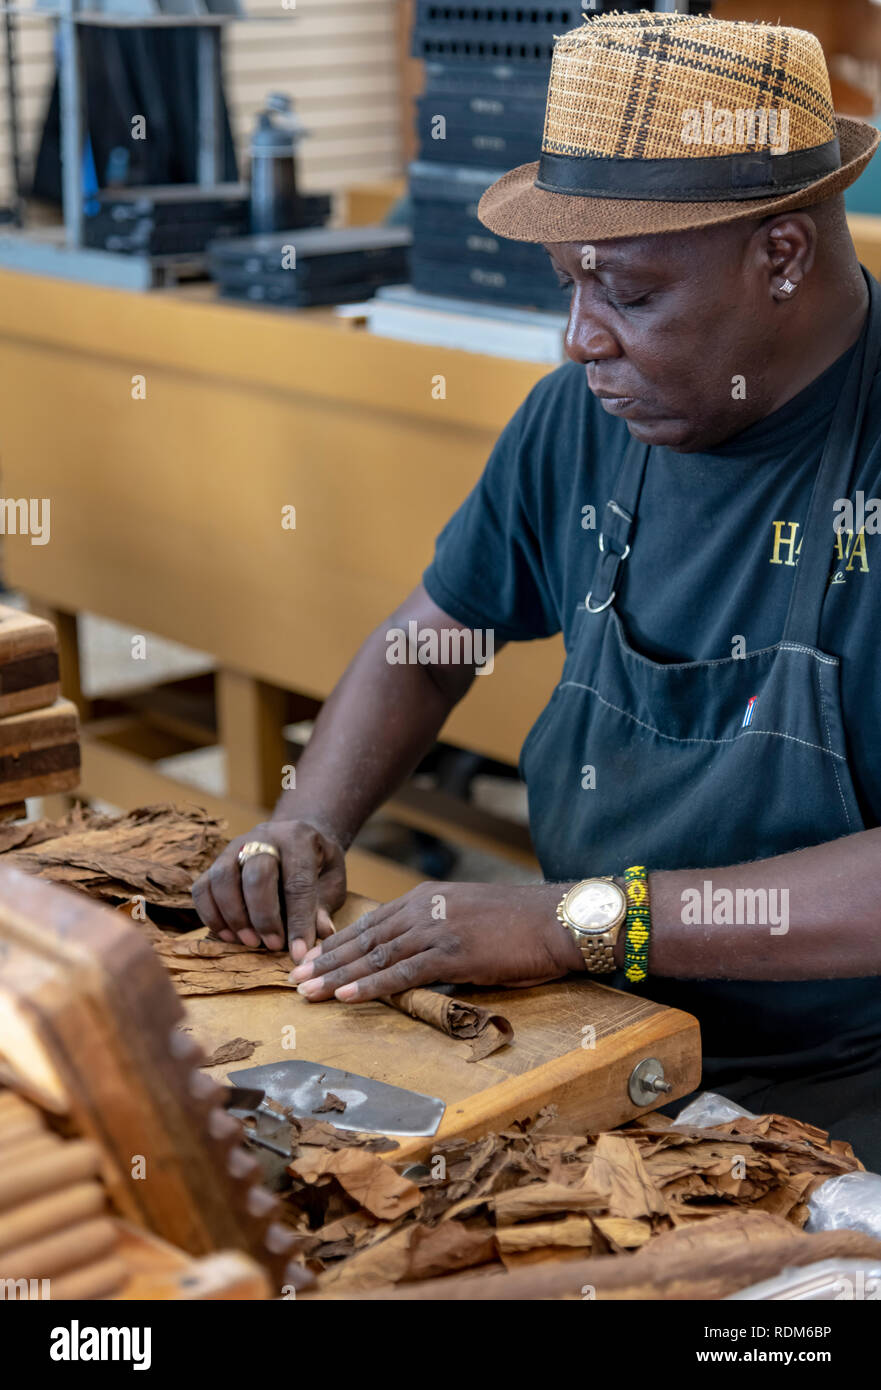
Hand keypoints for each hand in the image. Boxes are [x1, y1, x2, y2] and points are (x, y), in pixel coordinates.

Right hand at [192, 820, 346, 962]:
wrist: (294, 840)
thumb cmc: (317, 866)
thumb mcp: (332, 880)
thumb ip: (325, 905)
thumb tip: (321, 933)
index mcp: (299, 838)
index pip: (298, 881)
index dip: (299, 920)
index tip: (299, 952)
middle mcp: (263, 837)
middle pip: (256, 874)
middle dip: (264, 916)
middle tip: (273, 945)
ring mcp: (234, 847)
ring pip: (223, 877)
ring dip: (235, 916)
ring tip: (250, 942)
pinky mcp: (215, 862)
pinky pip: (202, 887)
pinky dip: (211, 915)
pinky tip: (228, 936)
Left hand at [289, 881, 583, 1001]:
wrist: (557, 919)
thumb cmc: (520, 924)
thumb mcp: (469, 918)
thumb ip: (438, 933)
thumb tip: (418, 960)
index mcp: (427, 898)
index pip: (371, 922)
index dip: (338, 942)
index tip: (311, 958)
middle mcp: (424, 909)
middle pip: (364, 938)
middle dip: (326, 959)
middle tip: (293, 978)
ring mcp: (437, 930)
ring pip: (374, 955)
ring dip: (336, 975)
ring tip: (306, 991)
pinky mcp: (452, 954)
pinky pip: (401, 974)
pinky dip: (369, 986)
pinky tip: (345, 996)